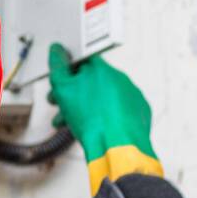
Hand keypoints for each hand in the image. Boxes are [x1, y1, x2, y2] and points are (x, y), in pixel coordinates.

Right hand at [47, 43, 161, 192]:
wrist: (117, 147)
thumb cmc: (92, 119)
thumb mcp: (63, 90)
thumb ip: (58, 67)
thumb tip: (56, 50)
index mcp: (102, 69)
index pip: (81, 62)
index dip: (66, 73)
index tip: (58, 85)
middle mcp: (120, 78)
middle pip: (91, 82)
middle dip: (73, 94)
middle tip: (60, 107)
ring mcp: (132, 95)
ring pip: (104, 99)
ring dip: (86, 108)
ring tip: (72, 124)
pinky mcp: (140, 112)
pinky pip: (119, 111)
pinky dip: (106, 117)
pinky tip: (95, 129)